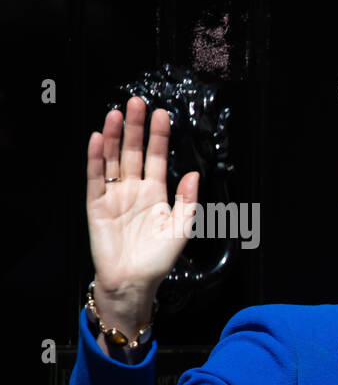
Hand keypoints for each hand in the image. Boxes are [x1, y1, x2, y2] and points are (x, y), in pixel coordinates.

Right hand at [86, 96, 198, 329]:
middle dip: (136, 127)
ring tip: (117, 114)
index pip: (157, 157)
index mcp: (157, 193)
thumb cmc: (158, 259)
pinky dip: (97, 158)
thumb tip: (195, 173)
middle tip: (137, 103)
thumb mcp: (181, 229)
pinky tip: (100, 139)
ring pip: (114, 159)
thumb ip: (188, 200)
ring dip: (116, 136)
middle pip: (134, 152)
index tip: (163, 114)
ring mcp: (115, 195)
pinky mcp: (97, 204)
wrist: (134, 281)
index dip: (160, 136)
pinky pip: (96, 177)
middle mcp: (135, 189)